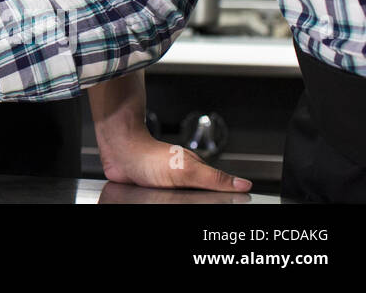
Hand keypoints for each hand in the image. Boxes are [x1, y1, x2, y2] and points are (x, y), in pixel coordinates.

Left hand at [97, 123, 251, 192]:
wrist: (121, 154)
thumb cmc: (151, 157)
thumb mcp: (188, 170)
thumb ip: (214, 179)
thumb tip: (244, 185)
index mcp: (199, 174)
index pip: (221, 195)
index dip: (227, 204)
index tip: (233, 210)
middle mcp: (186, 181)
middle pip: (202, 202)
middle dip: (204, 206)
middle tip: (197, 207)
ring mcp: (170, 189)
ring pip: (185, 205)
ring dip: (184, 207)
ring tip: (181, 206)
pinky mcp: (155, 195)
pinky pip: (167, 206)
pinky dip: (168, 207)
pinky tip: (167, 206)